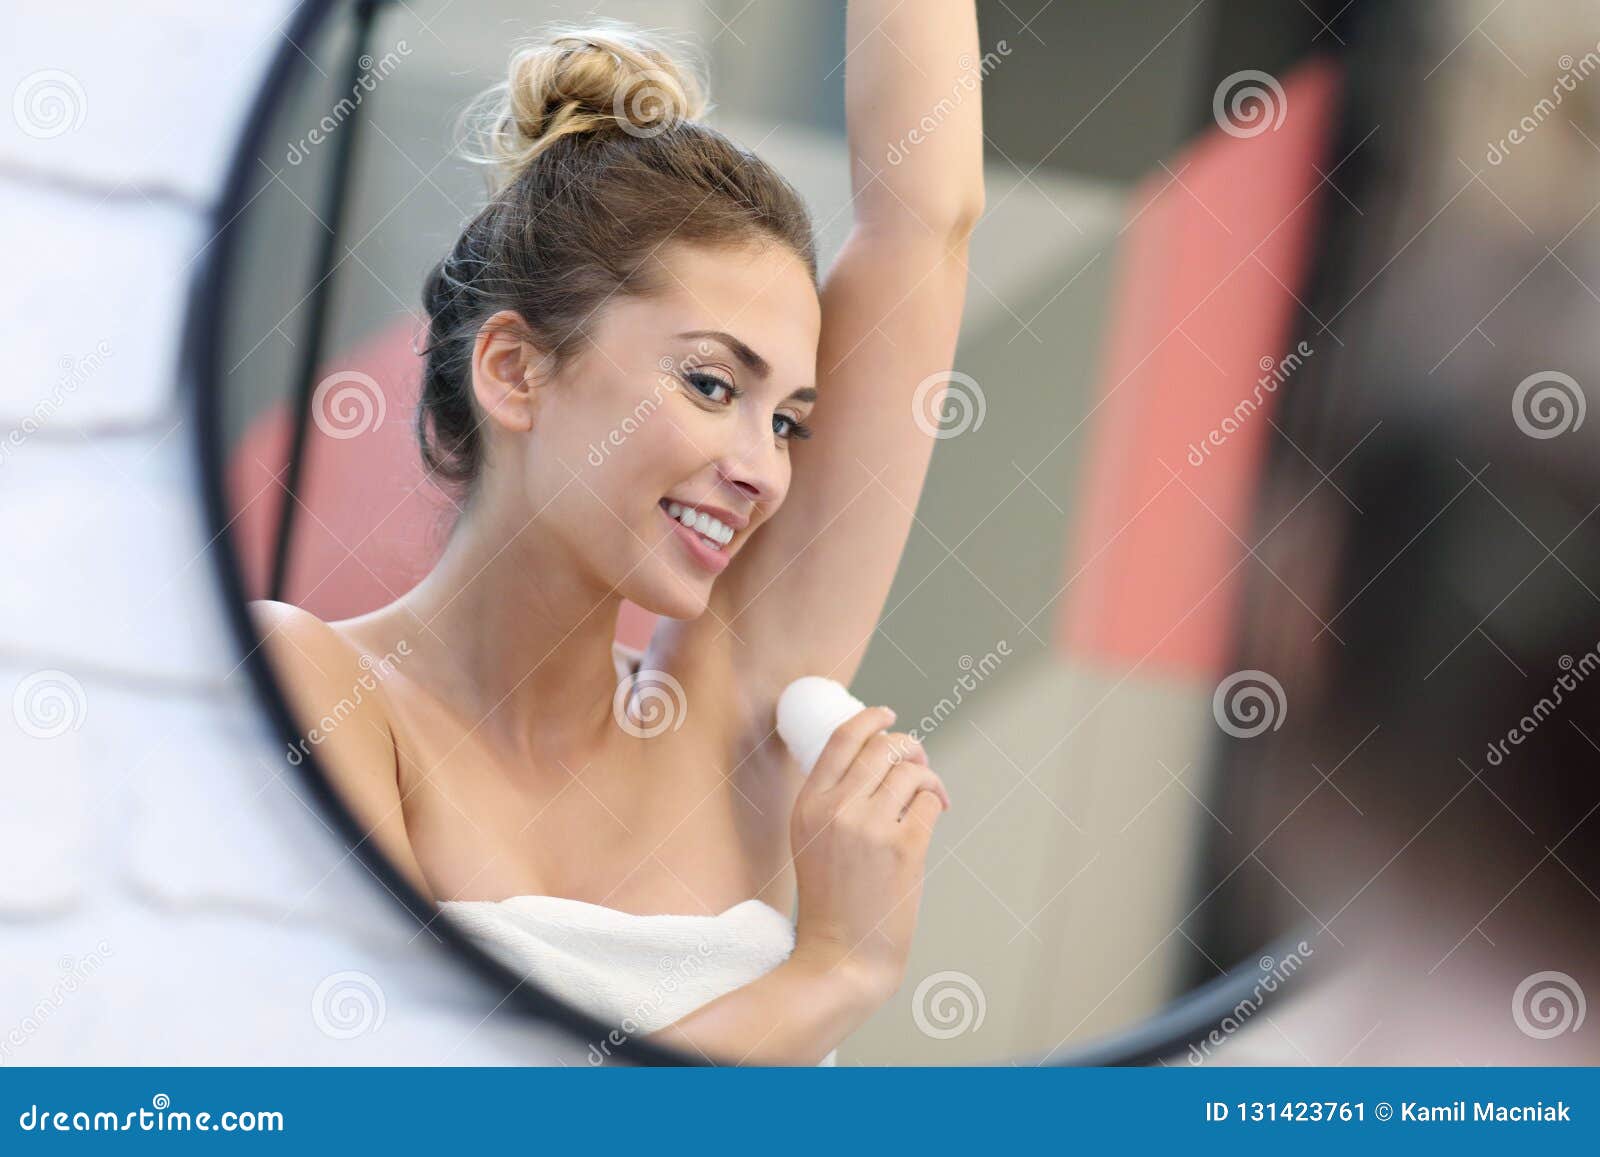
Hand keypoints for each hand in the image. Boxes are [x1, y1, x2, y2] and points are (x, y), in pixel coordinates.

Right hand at [788, 704, 949, 1007]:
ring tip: (931, 794)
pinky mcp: (905, 848)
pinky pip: (931, 802)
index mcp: (808, 806)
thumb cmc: (830, 902)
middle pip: (884, 747)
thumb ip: (832, 802)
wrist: (842, 956)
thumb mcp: (811, 842)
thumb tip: (876, 760)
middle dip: (908, 745)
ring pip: (912, 771)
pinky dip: (937, 803)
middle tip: (919, 760)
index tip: (887, 713)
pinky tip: (935, 815)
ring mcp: (872, 827)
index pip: (842, 739)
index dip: (869, 718)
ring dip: (928, 776)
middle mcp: (837, 809)